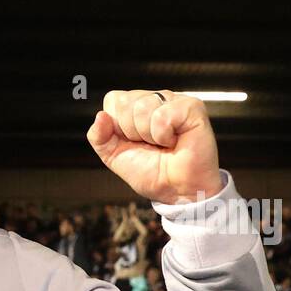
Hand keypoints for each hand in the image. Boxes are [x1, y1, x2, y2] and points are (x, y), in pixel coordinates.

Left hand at [87, 90, 221, 203]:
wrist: (177, 191)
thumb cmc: (153, 173)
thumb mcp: (113, 156)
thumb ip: (99, 137)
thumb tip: (99, 116)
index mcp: (136, 107)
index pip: (113, 100)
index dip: (116, 126)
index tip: (132, 142)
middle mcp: (155, 100)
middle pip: (124, 102)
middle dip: (131, 132)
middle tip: (150, 145)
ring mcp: (174, 100)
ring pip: (142, 107)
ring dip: (148, 136)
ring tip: (163, 144)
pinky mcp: (191, 107)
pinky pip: (162, 116)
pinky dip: (163, 135)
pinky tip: (174, 141)